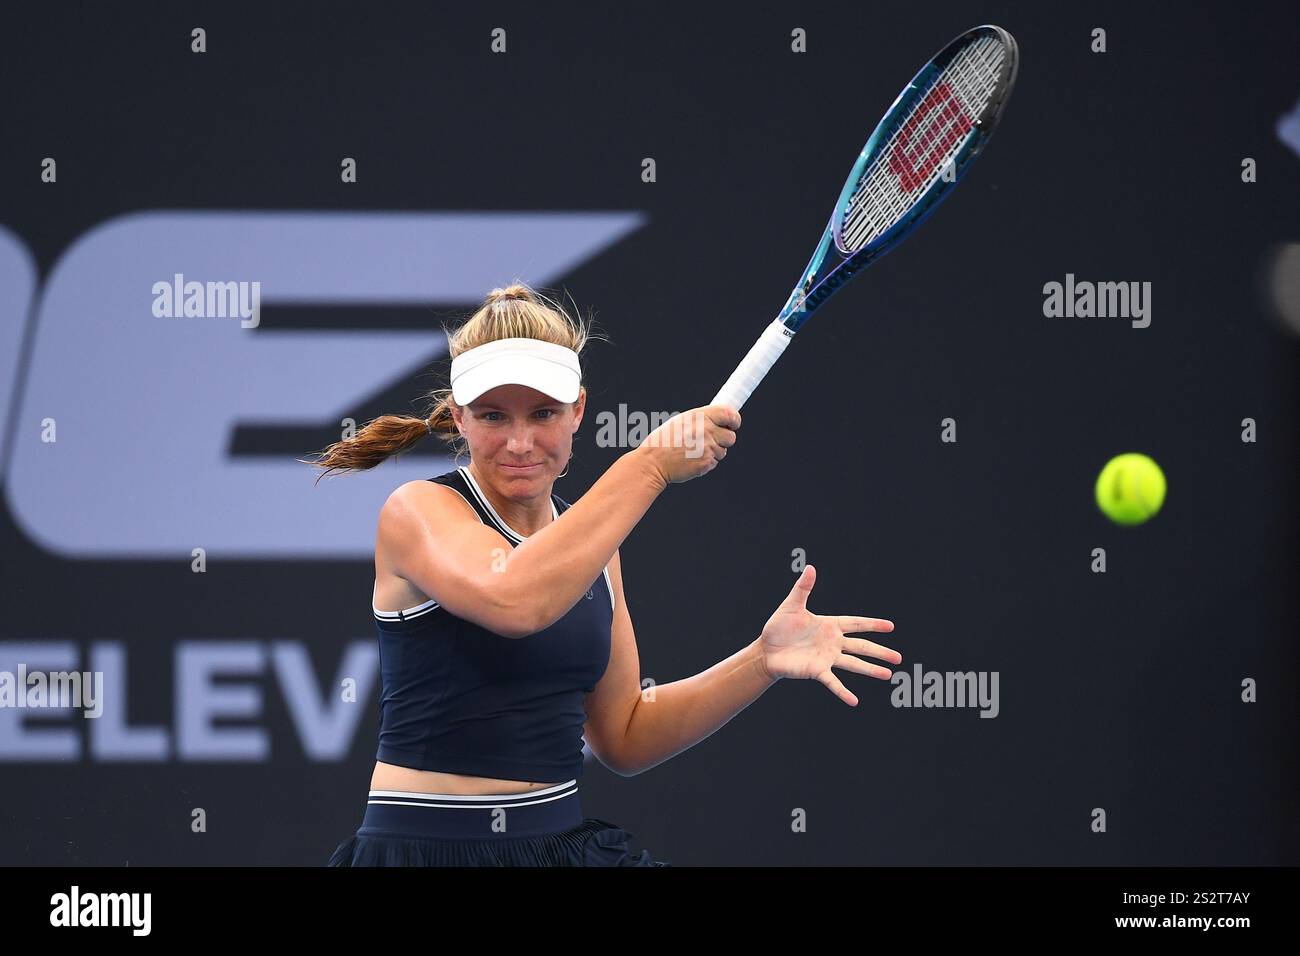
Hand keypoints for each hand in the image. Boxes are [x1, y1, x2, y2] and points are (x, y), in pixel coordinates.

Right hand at [634, 405, 739, 484]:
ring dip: (713, 452)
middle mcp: (706, 430)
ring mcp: (708, 448)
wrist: (654, 461)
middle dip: (724, 440)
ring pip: (723, 451)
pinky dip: (706, 463)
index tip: (733, 424)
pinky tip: (691, 460)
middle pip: (731, 437)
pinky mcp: (706, 463)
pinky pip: (714, 463)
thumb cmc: (665, 441)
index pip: (729, 414)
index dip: (734, 420)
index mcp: (700, 416)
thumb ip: (702, 420)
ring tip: (694, 452)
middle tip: (710, 442)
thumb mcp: (682, 421)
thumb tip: (720, 421)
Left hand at [756, 565, 899, 705]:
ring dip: (870, 669)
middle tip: (899, 658)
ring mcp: (826, 658)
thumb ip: (803, 588)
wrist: (765, 650)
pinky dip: (843, 691)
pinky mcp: (816, 671)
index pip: (856, 623)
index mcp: (829, 625)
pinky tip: (854, 701)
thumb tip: (810, 567)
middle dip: (880, 651)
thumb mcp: (791, 605)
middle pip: (861, 646)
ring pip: (853, 664)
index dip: (872, 624)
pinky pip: (833, 682)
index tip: (891, 626)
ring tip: (888, 675)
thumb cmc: (778, 627)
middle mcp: (832, 643)